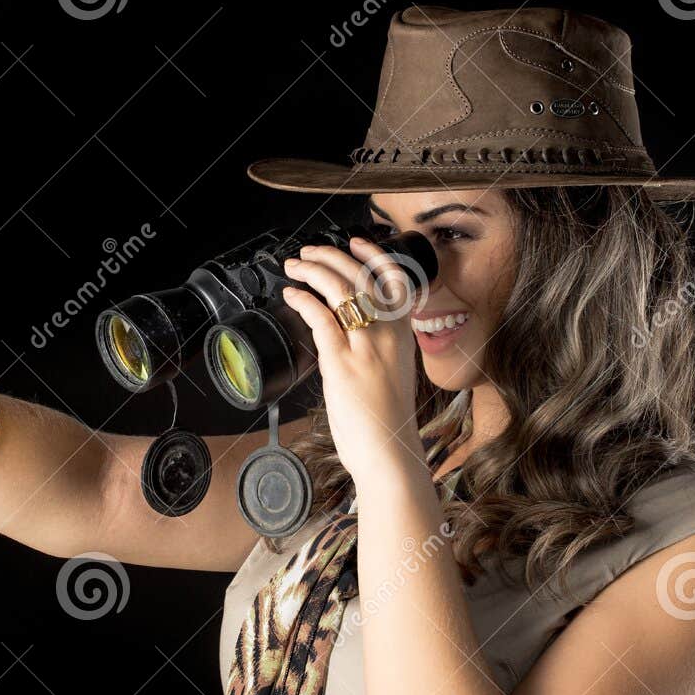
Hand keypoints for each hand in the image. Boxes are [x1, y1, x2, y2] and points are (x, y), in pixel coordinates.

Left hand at [281, 237, 427, 489]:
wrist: (388, 453)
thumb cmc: (388, 423)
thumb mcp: (393, 376)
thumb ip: (377, 352)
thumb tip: (349, 340)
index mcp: (403, 336)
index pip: (395, 280)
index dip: (374, 255)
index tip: (356, 241)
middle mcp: (388, 334)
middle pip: (360, 276)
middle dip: (331, 256)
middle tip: (309, 252)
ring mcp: (365, 346)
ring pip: (339, 288)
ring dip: (312, 270)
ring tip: (295, 266)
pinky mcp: (341, 362)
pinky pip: (320, 316)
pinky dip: (302, 300)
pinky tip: (291, 295)